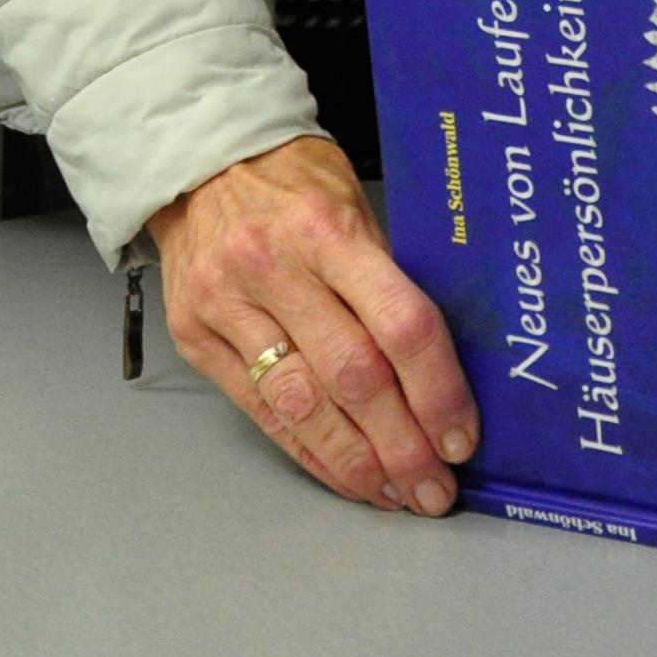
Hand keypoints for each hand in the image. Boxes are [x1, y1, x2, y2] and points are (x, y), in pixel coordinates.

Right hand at [149, 136, 479, 513]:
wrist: (196, 162)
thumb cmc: (290, 180)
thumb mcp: (352, 203)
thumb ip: (387, 277)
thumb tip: (442, 364)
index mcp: (326, 230)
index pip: (400, 322)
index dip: (438, 389)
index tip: (461, 435)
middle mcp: (274, 269)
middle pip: (354, 378)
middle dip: (402, 446)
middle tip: (436, 488)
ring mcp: (228, 307)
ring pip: (304, 407)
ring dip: (357, 464)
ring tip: (397, 494)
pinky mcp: (197, 339)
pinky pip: (262, 413)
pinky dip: (310, 452)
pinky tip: (345, 476)